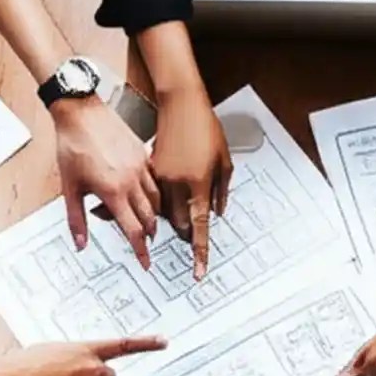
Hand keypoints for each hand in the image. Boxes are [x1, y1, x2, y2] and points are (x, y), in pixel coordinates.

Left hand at [52, 98, 160, 267]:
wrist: (80, 112)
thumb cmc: (72, 146)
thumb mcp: (69, 187)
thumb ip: (76, 219)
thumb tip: (80, 244)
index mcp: (113, 192)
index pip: (133, 230)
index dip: (140, 251)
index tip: (145, 263)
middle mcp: (132, 181)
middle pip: (150, 218)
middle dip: (148, 235)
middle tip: (145, 243)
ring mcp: (140, 166)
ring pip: (156, 199)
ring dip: (153, 215)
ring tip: (146, 221)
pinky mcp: (143, 153)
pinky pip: (156, 179)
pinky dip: (155, 192)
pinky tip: (146, 194)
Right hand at [152, 84, 232, 279]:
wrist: (181, 104)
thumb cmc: (206, 128)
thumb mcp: (224, 160)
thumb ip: (221, 190)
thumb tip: (217, 214)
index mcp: (198, 183)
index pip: (199, 226)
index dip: (199, 251)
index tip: (198, 272)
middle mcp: (177, 184)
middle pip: (179, 223)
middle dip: (186, 229)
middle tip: (193, 228)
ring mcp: (161, 177)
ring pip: (166, 211)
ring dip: (174, 214)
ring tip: (184, 201)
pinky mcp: (151, 169)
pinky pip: (156, 195)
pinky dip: (163, 199)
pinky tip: (170, 190)